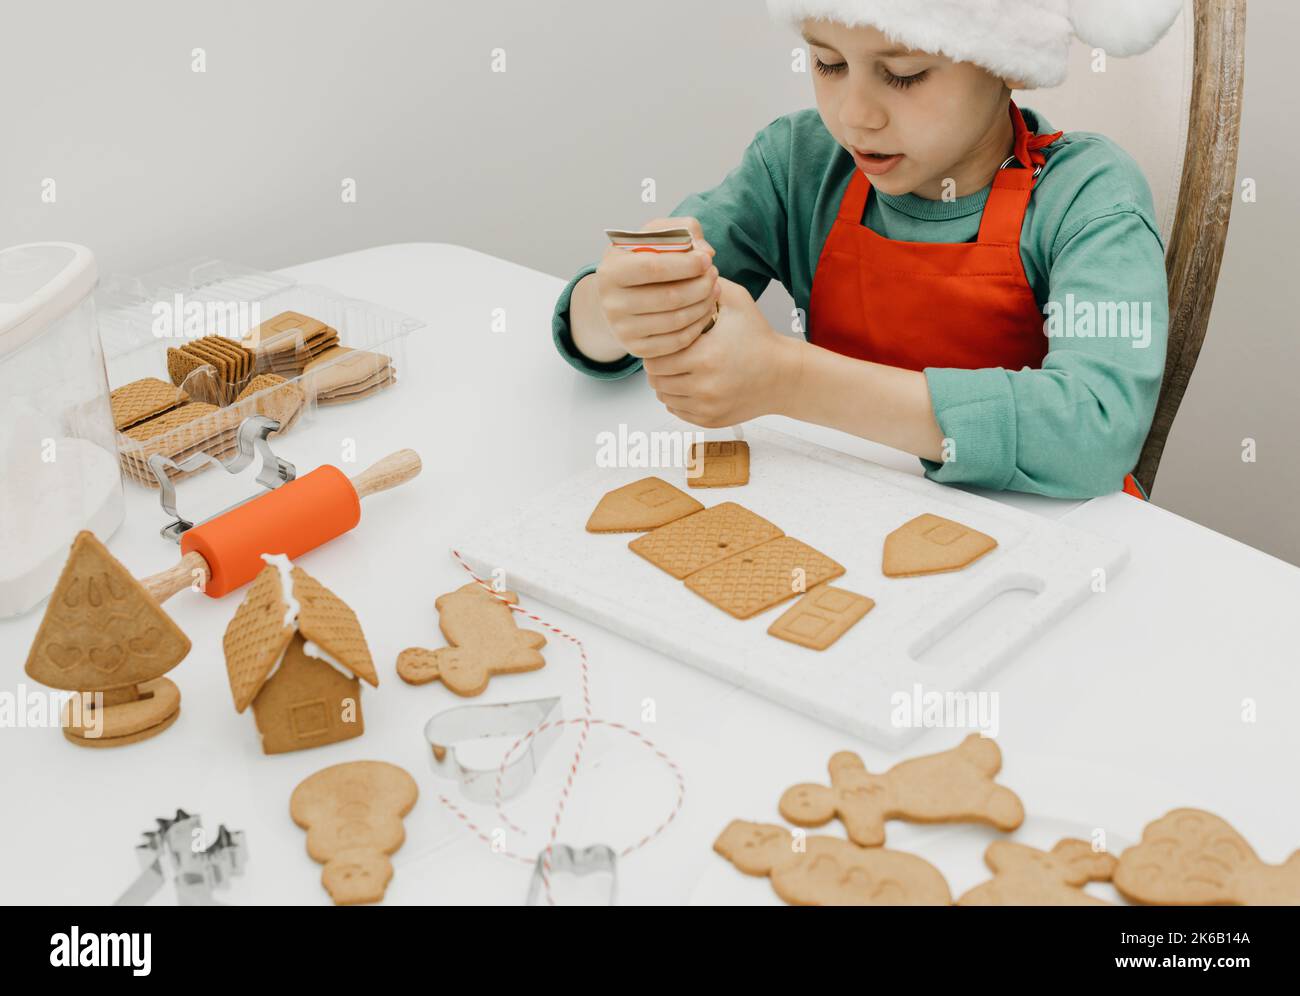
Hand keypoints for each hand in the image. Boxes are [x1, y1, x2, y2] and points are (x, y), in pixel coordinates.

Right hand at [592, 215, 720, 358]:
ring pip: (676, 321)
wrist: (619, 296)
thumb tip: (706, 252)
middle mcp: (611, 303)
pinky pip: (676, 341)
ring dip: (704, 304)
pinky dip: (698, 325)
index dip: (687, 264)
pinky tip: (705, 309)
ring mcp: (622, 330)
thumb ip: (683, 230)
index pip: (654, 268)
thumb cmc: (643, 258)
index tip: (707, 260)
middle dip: (701, 285)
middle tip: (714, 275)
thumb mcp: (654, 236)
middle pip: (669, 297)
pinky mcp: (636, 349)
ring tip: (714, 290)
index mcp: (611, 270)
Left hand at [643, 277, 800, 426]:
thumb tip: (680, 268)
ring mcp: (706, 408)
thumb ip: (707, 284)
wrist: (783, 376)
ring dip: (666, 381)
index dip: (656, 345)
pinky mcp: (710, 421)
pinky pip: (677, 410)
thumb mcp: (738, 301)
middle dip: (658, 364)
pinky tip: (688, 382)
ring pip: (663, 396)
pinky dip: (677, 397)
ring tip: (677, 366)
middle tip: (668, 352)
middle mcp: (704, 387)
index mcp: (704, 357)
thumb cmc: (759, 336)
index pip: (655, 356)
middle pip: (655, 378)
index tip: (665, 337)